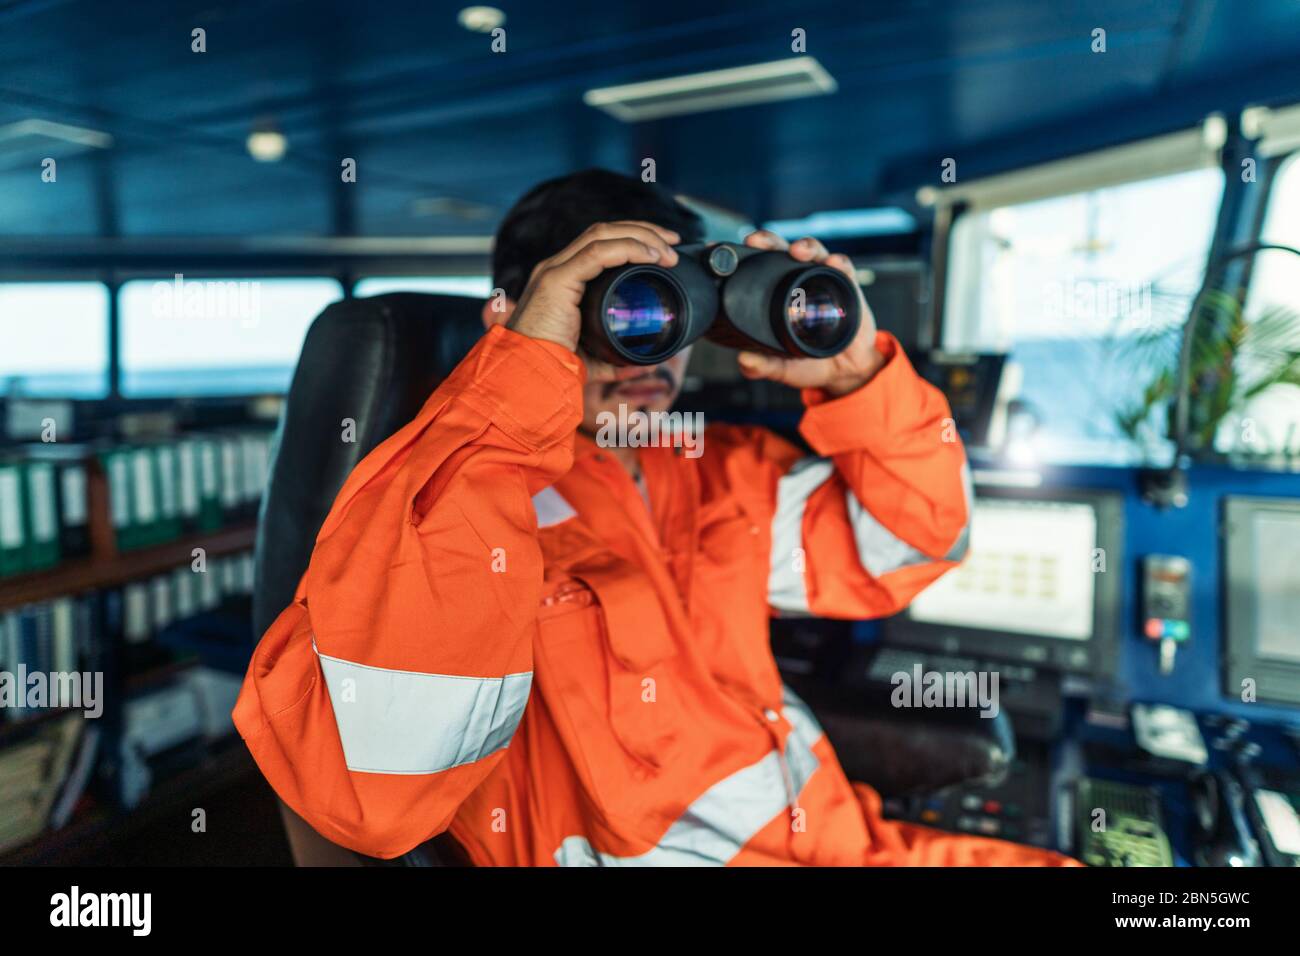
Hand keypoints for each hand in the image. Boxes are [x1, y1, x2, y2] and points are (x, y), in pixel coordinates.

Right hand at [506, 220, 679, 383]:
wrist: (527, 377)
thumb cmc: (553, 369)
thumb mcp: (594, 360)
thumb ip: (619, 360)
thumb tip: (648, 363)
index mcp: (563, 280)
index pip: (600, 244)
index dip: (633, 238)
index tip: (663, 249)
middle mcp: (556, 268)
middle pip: (603, 231)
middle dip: (642, 229)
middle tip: (674, 240)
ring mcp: (554, 271)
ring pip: (602, 234)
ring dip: (640, 236)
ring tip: (667, 251)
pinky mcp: (556, 280)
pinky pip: (598, 252)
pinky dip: (628, 248)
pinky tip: (650, 255)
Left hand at [735, 230, 883, 395]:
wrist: (844, 368)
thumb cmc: (809, 360)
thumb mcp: (782, 366)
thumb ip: (763, 366)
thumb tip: (745, 362)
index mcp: (774, 292)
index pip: (755, 268)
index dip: (740, 256)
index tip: (723, 251)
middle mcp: (796, 279)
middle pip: (779, 250)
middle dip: (767, 241)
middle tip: (755, 241)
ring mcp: (821, 279)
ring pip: (811, 251)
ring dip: (804, 246)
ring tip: (797, 251)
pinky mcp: (846, 285)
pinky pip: (844, 268)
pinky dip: (838, 262)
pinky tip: (833, 263)